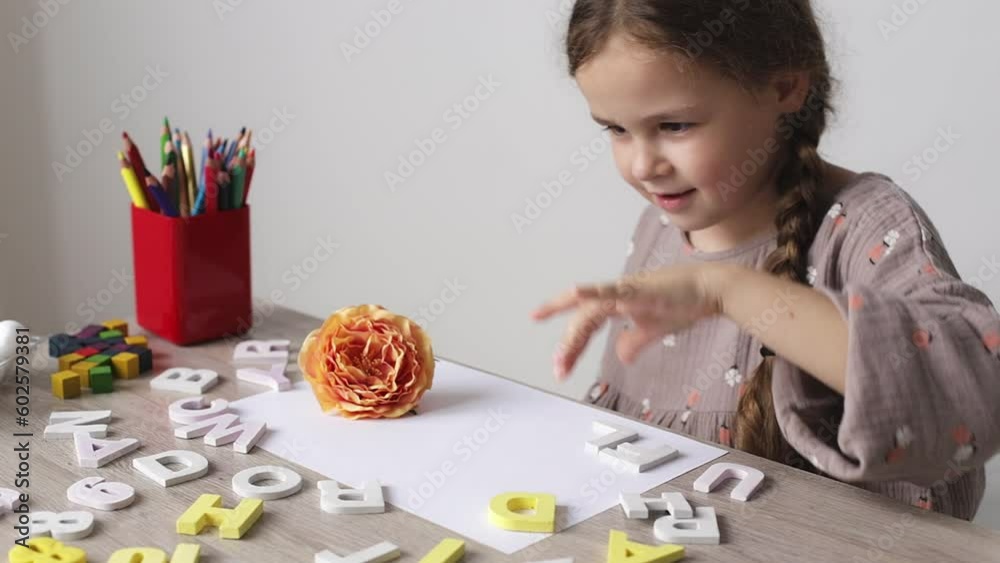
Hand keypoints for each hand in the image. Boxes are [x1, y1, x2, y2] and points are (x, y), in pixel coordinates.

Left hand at [531, 263, 725, 379]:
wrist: (710, 288)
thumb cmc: (685, 303)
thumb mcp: (654, 330)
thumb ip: (634, 342)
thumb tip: (621, 357)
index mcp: (616, 303)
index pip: (587, 325)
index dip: (572, 344)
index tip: (559, 363)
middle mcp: (615, 295)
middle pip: (583, 320)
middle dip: (570, 346)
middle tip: (559, 370)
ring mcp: (626, 290)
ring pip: (591, 310)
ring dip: (575, 334)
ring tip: (561, 355)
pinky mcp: (640, 289)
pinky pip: (612, 291)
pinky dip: (592, 292)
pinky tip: (575, 291)